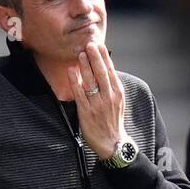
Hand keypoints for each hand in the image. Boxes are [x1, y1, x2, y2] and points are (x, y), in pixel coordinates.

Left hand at [69, 41, 125, 160]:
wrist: (112, 144)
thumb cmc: (113, 122)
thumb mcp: (118, 102)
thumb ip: (111, 87)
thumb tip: (103, 69)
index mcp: (118, 93)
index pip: (110, 71)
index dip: (104, 57)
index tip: (99, 45)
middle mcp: (109, 97)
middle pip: (101, 73)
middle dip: (95, 57)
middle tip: (90, 44)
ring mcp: (97, 104)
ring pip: (91, 81)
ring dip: (85, 66)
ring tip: (80, 54)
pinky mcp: (86, 112)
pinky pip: (79, 93)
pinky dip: (75, 81)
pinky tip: (71, 71)